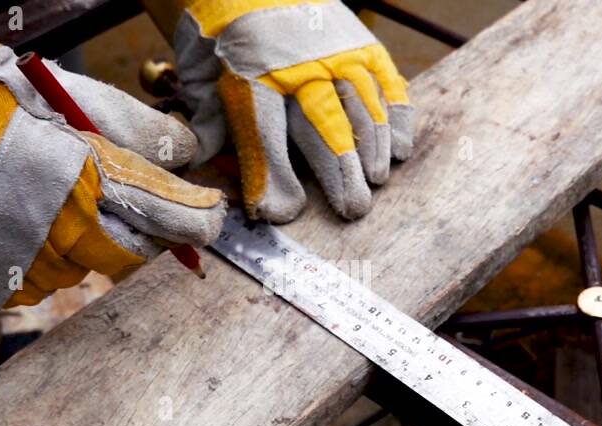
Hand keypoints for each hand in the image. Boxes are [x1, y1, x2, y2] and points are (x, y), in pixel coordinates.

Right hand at [0, 0, 225, 308]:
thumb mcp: (77, 98)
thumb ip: (141, 131)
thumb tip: (191, 153)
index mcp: (96, 179)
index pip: (175, 216)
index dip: (203, 219)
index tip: (213, 215)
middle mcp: (71, 230)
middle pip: (139, 257)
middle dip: (148, 237)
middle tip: (136, 210)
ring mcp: (34, 263)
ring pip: (90, 268)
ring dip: (90, 241)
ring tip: (57, 200)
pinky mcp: (2, 283)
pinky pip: (44, 282)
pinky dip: (47, 257)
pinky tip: (27, 221)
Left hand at [171, 0, 413, 222]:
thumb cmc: (224, 39)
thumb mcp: (200, 76)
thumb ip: (208, 122)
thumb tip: (201, 162)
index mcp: (250, 74)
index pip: (264, 133)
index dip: (272, 176)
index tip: (279, 212)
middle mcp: (298, 63)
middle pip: (324, 124)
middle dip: (340, 171)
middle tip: (354, 209)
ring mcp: (334, 51)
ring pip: (361, 104)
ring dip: (373, 147)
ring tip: (376, 181)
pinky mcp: (360, 42)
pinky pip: (386, 80)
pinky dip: (397, 115)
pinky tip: (401, 149)